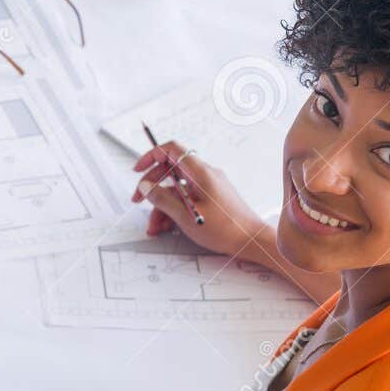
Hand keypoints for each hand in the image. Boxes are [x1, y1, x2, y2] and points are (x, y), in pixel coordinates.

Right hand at [131, 141, 266, 259]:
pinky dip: (176, 209)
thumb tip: (146, 186)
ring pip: (177, 188)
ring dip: (162, 205)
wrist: (251, 240)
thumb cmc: (226, 229)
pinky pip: (188, 197)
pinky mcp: (211, 197)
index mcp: (200, 172)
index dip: (152, 155)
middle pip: (171, 171)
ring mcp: (209, 186)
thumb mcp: (186, 216)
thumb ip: (163, 199)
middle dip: (152, 186)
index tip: (139, 170)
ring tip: (155, 226)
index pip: (172, 150)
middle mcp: (205, 175)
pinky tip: (168, 226)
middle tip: (138, 200)